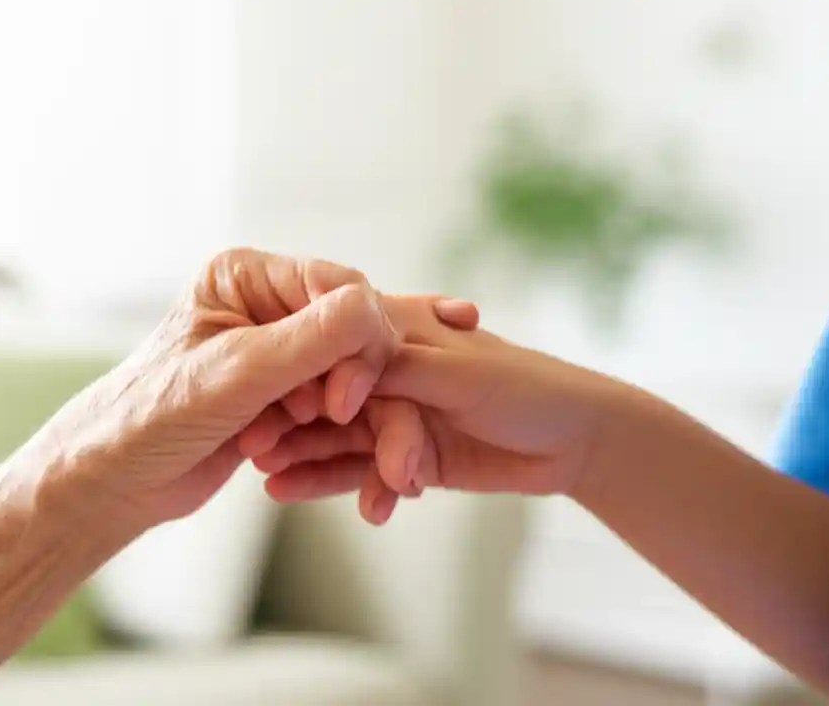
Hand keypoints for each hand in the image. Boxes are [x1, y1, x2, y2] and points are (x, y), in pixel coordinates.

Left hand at [38, 248, 400, 527]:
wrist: (112, 485)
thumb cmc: (151, 419)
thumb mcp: (236, 374)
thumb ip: (311, 339)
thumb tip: (374, 309)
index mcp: (247, 275)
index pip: (344, 291)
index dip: (360, 344)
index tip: (341, 403)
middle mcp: (266, 305)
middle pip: (356, 338)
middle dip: (342, 391)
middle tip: (317, 425)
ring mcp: (277, 353)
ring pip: (351, 381)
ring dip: (322, 423)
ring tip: (267, 446)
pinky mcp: (282, 397)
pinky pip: (334, 414)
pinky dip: (314, 443)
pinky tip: (266, 459)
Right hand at [251, 297, 628, 522]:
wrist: (575, 441)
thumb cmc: (524, 387)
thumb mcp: (455, 371)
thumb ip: (396, 367)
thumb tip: (334, 359)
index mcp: (397, 335)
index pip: (334, 349)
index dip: (303, 373)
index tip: (275, 400)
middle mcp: (389, 374)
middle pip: (326, 396)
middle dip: (292, 421)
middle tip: (253, 446)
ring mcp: (396, 417)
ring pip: (336, 437)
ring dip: (301, 455)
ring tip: (264, 475)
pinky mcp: (406, 458)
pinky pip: (358, 471)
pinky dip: (330, 483)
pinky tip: (288, 492)